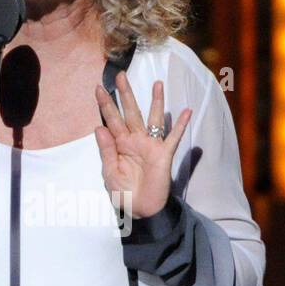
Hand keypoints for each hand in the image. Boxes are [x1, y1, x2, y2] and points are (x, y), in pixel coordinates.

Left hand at [93, 71, 190, 218]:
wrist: (140, 210)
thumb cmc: (123, 192)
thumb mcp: (109, 172)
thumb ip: (106, 150)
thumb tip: (98, 127)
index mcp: (119, 144)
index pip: (111, 120)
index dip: (105, 105)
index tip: (98, 88)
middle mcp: (135, 140)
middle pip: (130, 112)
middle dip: (125, 94)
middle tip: (120, 75)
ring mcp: (150, 145)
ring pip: (153, 118)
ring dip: (156, 101)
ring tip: (157, 83)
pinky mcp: (163, 154)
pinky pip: (173, 137)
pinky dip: (180, 125)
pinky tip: (186, 110)